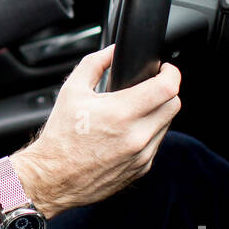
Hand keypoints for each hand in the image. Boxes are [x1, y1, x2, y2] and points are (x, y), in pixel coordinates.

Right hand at [11, 44, 179, 218]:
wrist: (53, 178)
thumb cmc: (60, 136)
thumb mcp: (72, 90)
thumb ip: (95, 63)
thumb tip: (113, 51)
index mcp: (120, 113)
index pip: (167, 88)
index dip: (171, 73)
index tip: (165, 69)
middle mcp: (136, 136)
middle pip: (174, 105)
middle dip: (166, 91)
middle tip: (151, 87)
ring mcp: (141, 155)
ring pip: (168, 124)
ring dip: (158, 113)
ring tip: (136, 110)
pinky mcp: (142, 168)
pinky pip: (157, 143)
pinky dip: (149, 133)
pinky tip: (129, 131)